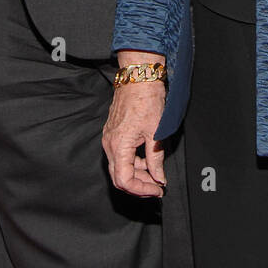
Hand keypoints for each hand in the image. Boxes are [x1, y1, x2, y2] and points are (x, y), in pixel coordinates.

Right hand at [102, 82, 166, 197]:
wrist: (138, 77)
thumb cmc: (146, 100)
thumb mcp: (156, 133)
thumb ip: (156, 160)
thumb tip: (159, 178)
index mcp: (118, 145)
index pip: (124, 181)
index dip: (142, 190)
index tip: (157, 189)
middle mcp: (109, 144)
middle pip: (119, 177)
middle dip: (139, 185)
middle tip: (157, 186)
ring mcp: (109, 138)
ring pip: (120, 167)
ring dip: (137, 174)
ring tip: (156, 174)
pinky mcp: (113, 133)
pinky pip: (120, 156)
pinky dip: (134, 163)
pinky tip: (148, 160)